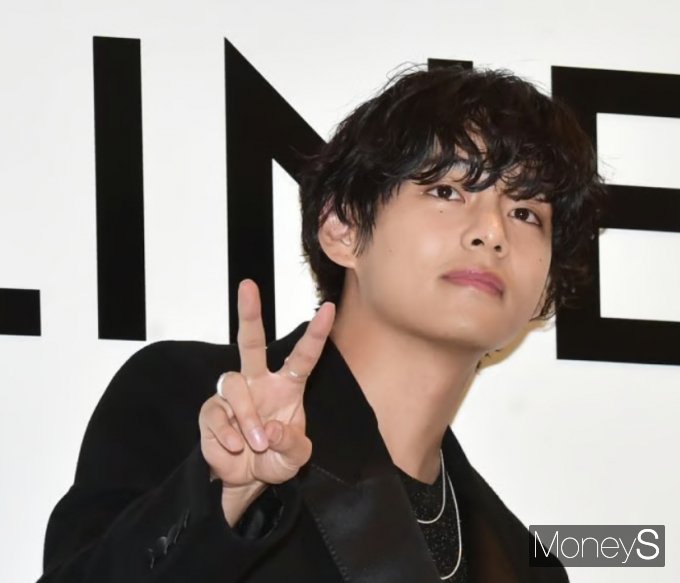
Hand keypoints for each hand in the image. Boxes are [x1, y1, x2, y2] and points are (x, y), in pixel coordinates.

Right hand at [198, 279, 334, 523]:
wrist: (245, 482)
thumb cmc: (276, 459)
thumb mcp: (295, 458)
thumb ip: (292, 445)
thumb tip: (271, 429)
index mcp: (287, 387)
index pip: (303, 356)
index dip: (316, 333)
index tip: (328, 308)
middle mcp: (259, 382)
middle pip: (251, 342)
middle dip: (249, 313)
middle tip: (248, 285)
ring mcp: (233, 394)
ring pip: (233, 384)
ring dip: (247, 416)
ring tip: (255, 443)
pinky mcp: (212, 410)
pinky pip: (217, 413)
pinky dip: (228, 434)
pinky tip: (235, 447)